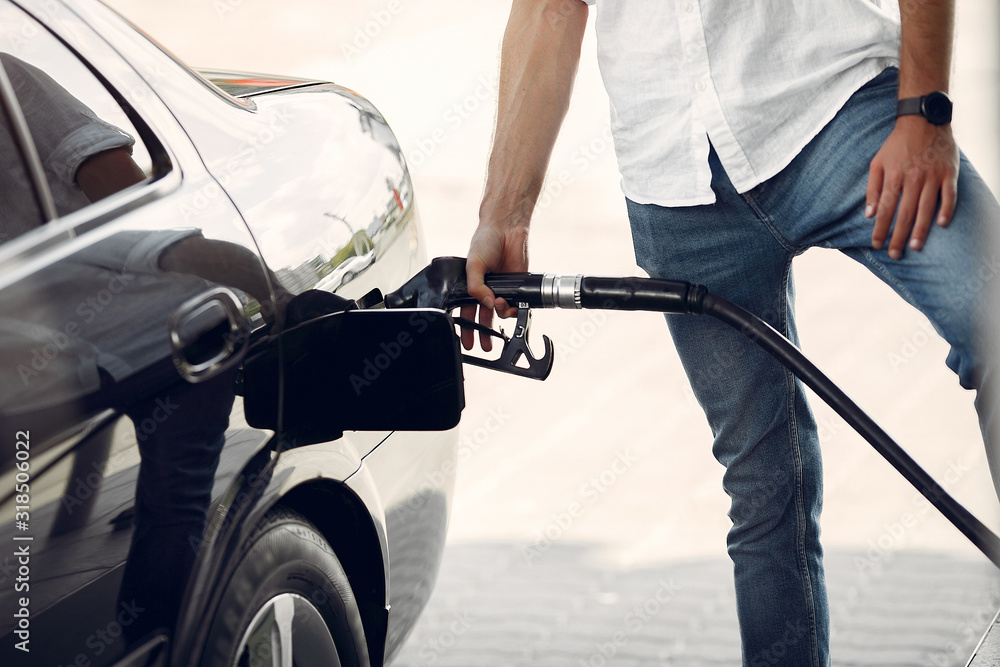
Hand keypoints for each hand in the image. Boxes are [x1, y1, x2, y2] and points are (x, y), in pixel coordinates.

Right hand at [461, 220, 528, 351]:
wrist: (507, 230)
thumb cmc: (485, 241)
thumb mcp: (473, 264)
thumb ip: (475, 287)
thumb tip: (486, 303)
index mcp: (470, 285)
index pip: (464, 310)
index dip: (464, 326)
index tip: (465, 341)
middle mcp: (485, 290)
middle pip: (481, 318)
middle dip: (481, 333)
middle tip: (482, 346)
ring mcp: (501, 290)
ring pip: (498, 314)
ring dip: (496, 321)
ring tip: (496, 322)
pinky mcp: (517, 288)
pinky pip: (514, 305)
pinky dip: (512, 310)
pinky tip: (508, 307)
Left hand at [865, 116, 958, 258]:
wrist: (924, 120)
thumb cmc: (897, 144)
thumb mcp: (877, 163)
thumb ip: (872, 189)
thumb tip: (869, 214)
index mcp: (894, 177)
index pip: (885, 209)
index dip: (880, 229)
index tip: (877, 244)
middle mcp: (913, 178)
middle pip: (904, 213)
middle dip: (898, 236)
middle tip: (894, 254)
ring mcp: (932, 175)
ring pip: (926, 208)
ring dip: (920, 229)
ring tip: (914, 246)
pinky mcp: (949, 172)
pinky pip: (949, 194)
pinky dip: (946, 210)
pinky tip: (941, 224)